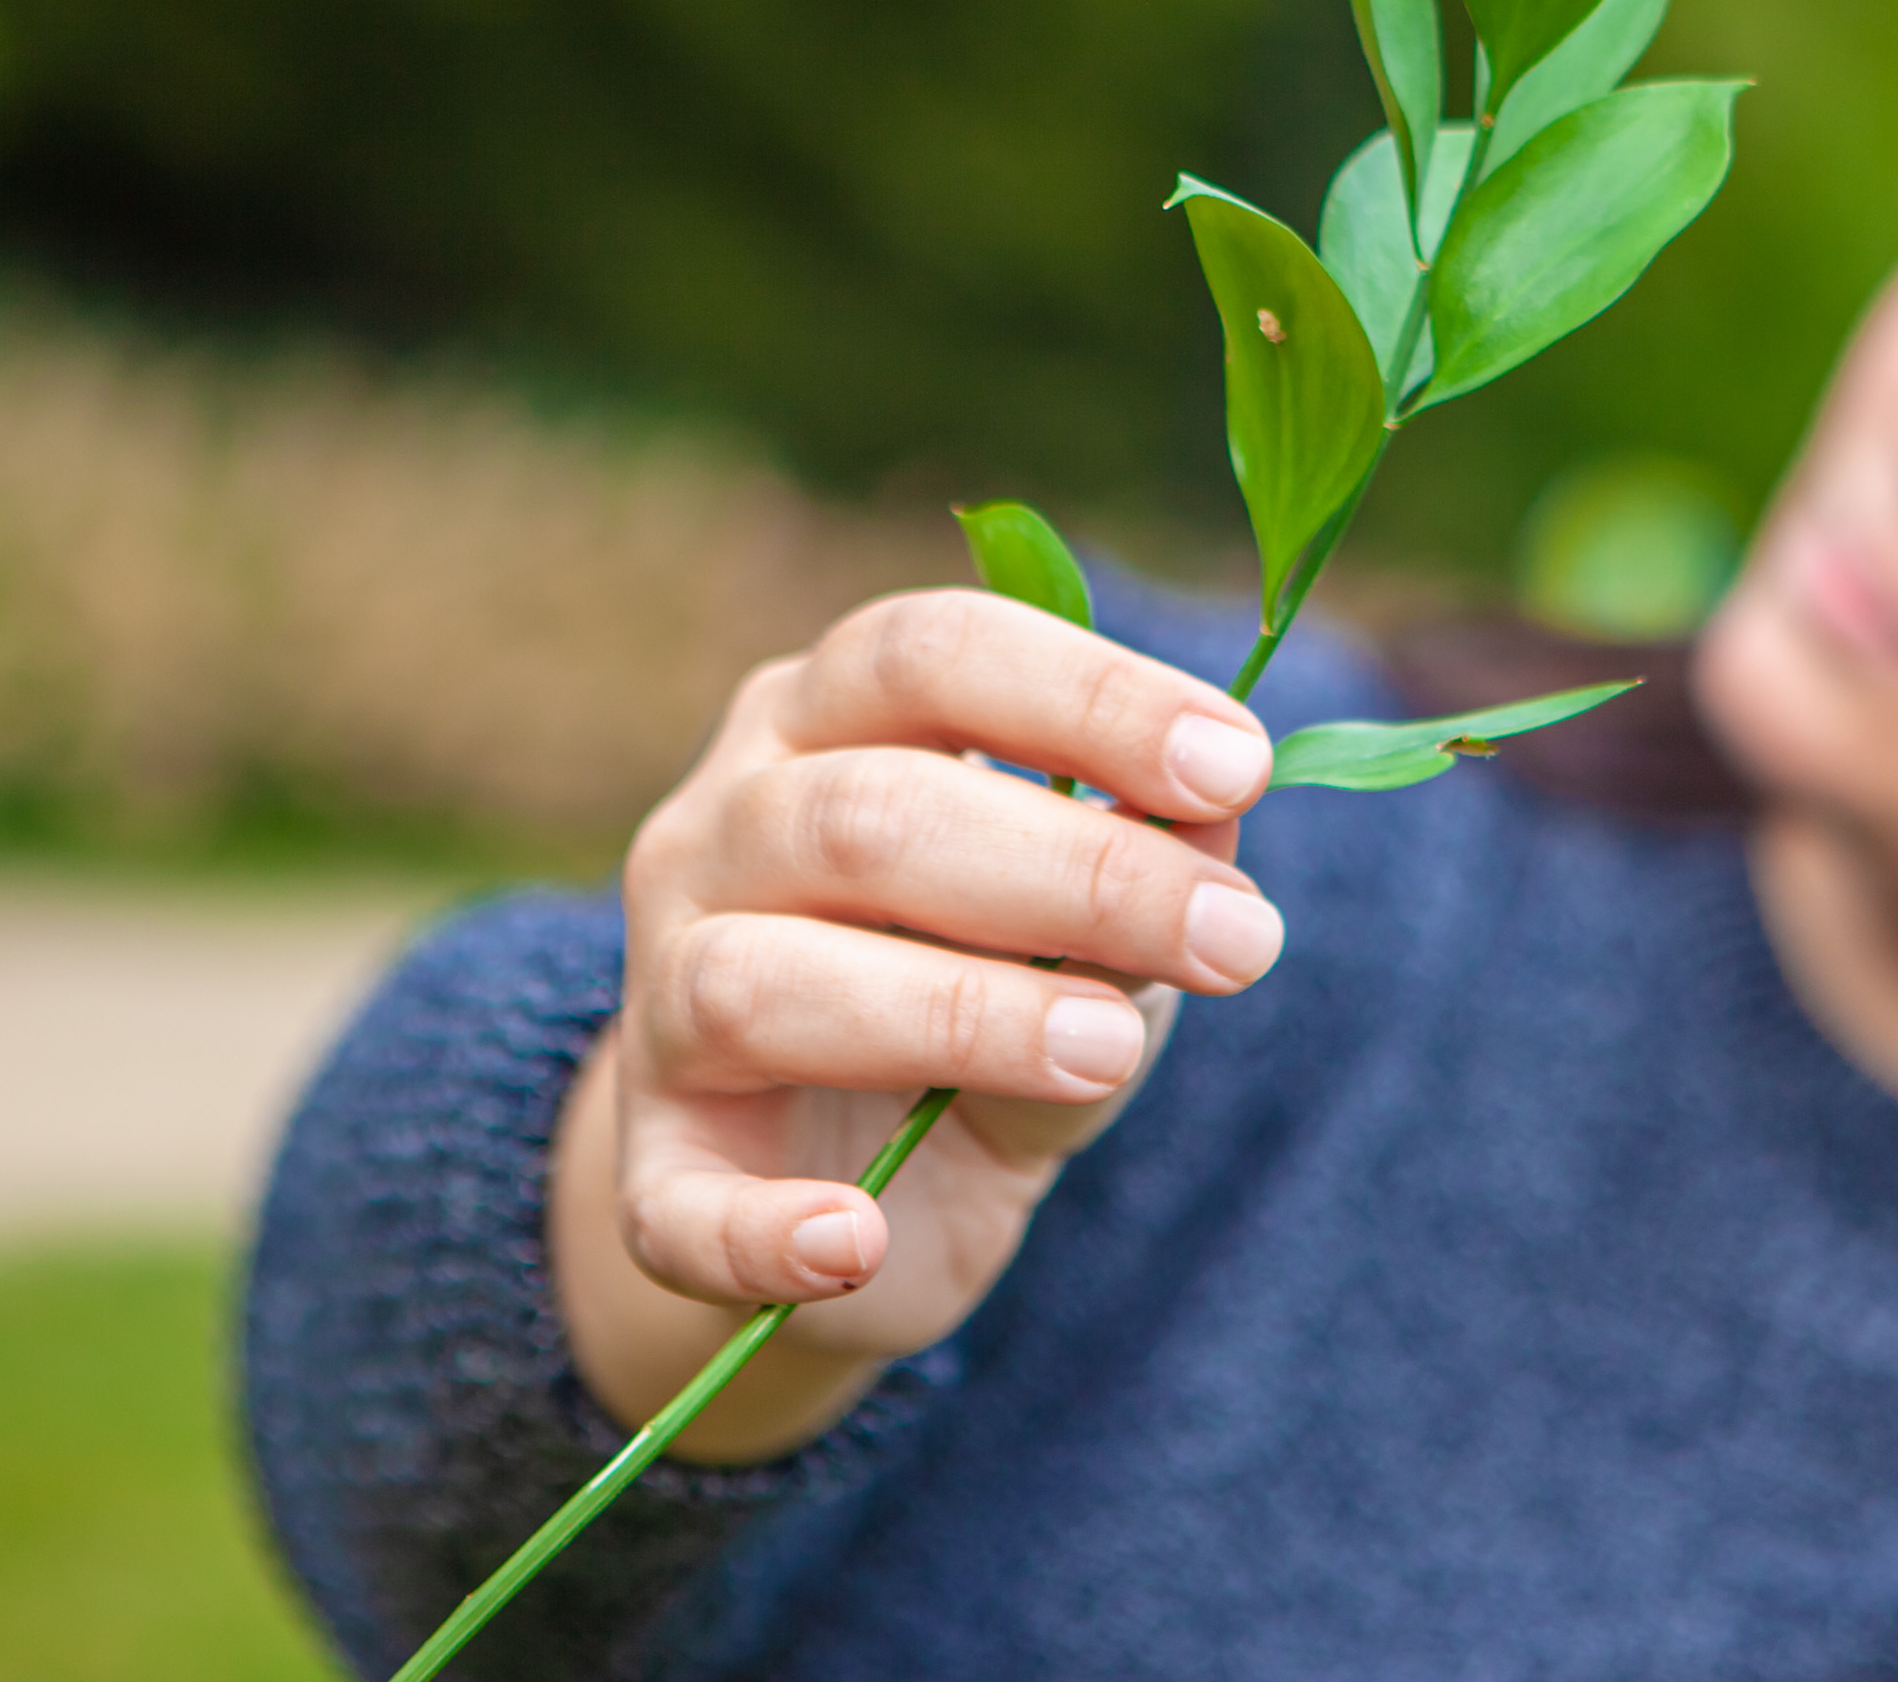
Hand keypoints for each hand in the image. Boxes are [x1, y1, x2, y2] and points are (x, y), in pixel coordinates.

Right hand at [548, 588, 1279, 1459]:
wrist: (860, 1189)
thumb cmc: (988, 1001)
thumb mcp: (1087, 927)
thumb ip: (1145, 865)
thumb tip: (1218, 812)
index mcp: (822, 723)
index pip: (931, 653)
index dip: (1087, 698)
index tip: (1239, 765)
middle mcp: (716, 832)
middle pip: (866, 815)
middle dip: (1077, 871)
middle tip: (1239, 938)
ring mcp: (663, 1000)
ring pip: (762, 981)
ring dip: (959, 1014)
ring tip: (1109, 1050)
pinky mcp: (658, 1170)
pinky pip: (679, 1205)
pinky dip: (764, 1228)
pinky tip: (855, 1244)